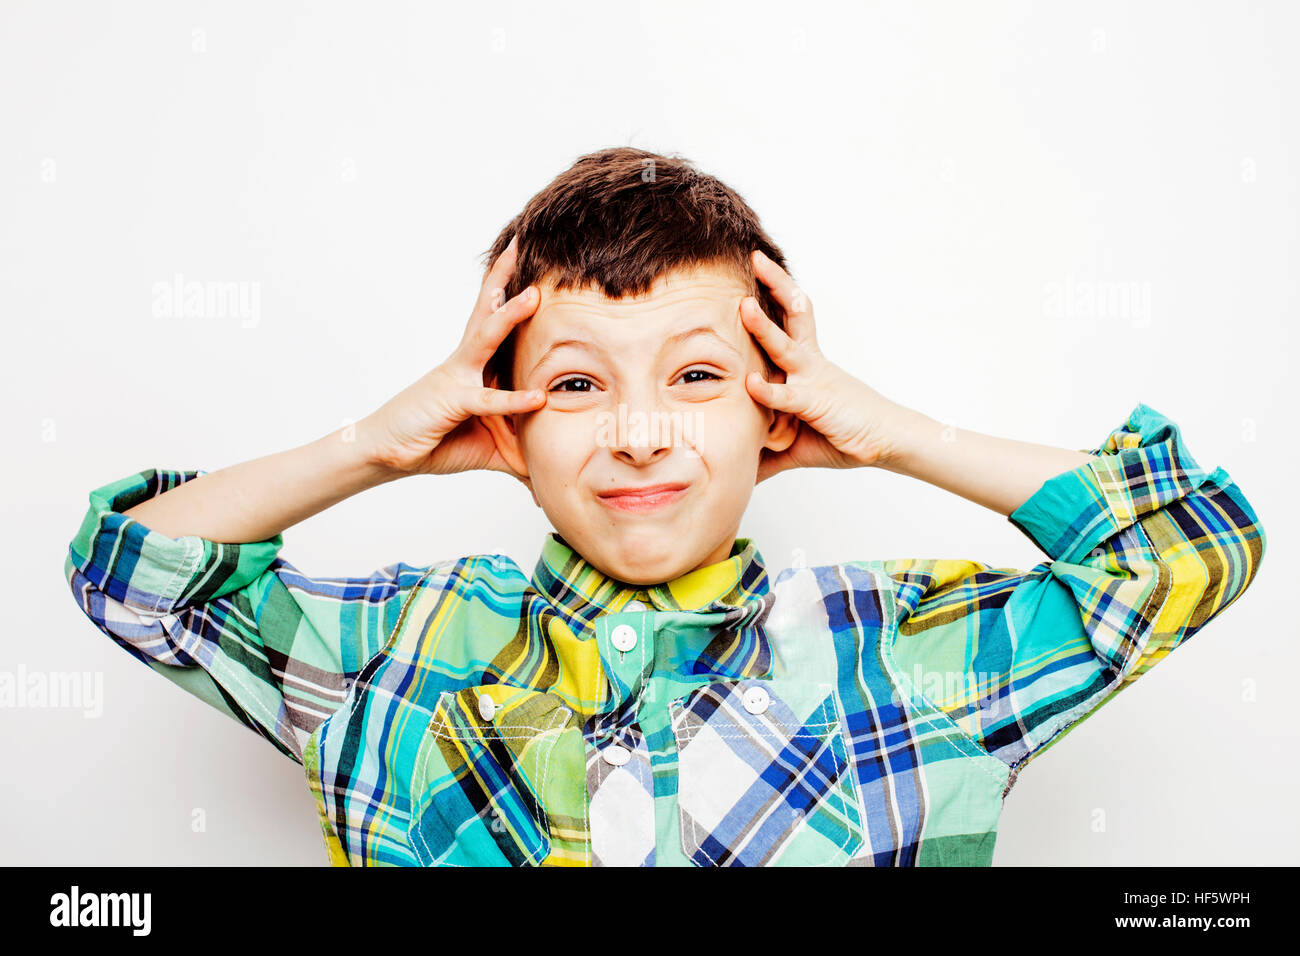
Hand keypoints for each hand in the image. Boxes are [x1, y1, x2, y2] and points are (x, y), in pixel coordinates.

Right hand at [358, 235, 546, 480]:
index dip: (514, 289)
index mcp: (478, 364)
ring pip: (487, 337)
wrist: (389, 454)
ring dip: (510, 315)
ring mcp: (458, 376)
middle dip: (508, 275)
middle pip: (490, 308)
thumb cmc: (437, 441)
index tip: (533, 259)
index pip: (499, 319)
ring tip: (535, 295)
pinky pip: (486, 400)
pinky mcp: (452, 401)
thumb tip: (546, 474)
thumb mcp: (490, 447)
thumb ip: (520, 452)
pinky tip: (537, 397)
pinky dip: (512, 400)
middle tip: (524, 239)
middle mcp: (468, 361)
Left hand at [741, 249, 908, 482]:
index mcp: (807, 364)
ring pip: (785, 346)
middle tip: (756, 257)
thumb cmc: (845, 435)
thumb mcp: (798, 443)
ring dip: (763, 327)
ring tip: (743, 305)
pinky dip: (769, 390)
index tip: (755, 268)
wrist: (888, 442)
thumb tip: (745, 470)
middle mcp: (809, 364)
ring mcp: (813, 381)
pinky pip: (789, 396)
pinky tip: (750, 382)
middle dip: (774, 284)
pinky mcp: (816, 404)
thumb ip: (767, 452)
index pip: (789, 320)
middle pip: (792, 313)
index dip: (774, 292)